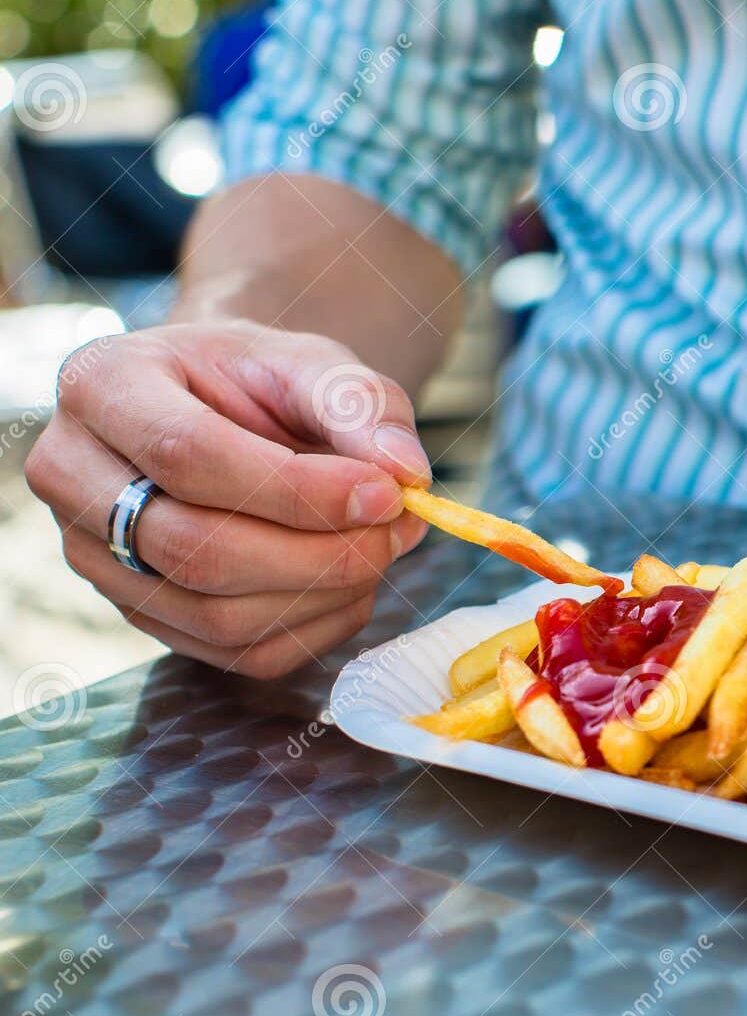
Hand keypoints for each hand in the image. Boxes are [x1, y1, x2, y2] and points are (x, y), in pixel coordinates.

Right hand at [25, 319, 430, 677]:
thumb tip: (404, 473)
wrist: (222, 407)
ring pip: (218, 615)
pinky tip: (353, 582)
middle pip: (197, 549)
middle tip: (398, 528)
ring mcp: (97, 557)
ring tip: (384, 546)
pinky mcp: (143, 613)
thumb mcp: (312, 362)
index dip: (298, 490)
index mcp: (103, 387)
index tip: (385, 494)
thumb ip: (361, 404)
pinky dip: (317, 627)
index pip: (188, 455)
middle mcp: (73, 477)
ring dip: (326, 594)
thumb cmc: (259, 380)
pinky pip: (237, 653)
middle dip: (321, 553)